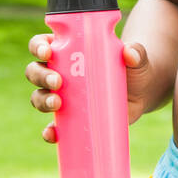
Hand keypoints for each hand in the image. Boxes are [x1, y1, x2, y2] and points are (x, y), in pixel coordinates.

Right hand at [25, 34, 156, 140]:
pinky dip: (49, 131)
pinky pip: (53, 126)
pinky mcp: (70, 119)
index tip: (47, 51)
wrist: (142, 94)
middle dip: (41, 76)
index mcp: (67, 50)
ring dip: (42, 101)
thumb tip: (130, 53)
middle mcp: (59, 72)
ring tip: (57, 104)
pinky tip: (52, 134)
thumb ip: (135, 54)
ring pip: (39, 97)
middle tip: (58, 82)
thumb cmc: (133, 70)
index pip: (42, 44)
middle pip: (35, 71)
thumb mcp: (136, 59)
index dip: (38, 46)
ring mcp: (62, 97)